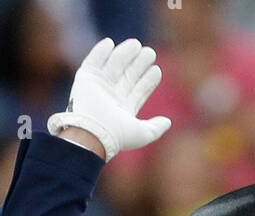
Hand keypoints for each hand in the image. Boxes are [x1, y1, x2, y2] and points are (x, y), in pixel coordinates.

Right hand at [47, 37, 170, 162]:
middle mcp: (111, 96)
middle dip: (139, 64)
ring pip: (114, 65)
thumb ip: (156, 128)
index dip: (148, 80)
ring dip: (125, 53)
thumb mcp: (142, 134)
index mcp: (123, 109)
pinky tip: (109, 43)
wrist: (93, 131)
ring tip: (137, 44)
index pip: (139, 90)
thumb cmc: (117, 135)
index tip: (157, 70)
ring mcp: (99, 86)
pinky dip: (100, 51)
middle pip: (128, 75)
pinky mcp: (86, 78)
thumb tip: (168, 122)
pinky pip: (93, 60)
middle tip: (150, 52)